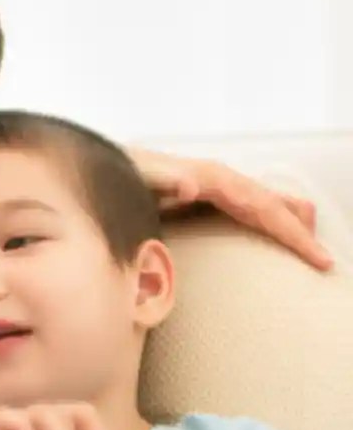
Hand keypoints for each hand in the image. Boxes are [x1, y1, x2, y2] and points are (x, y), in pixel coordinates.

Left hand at [129, 148, 332, 269]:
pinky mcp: (205, 193)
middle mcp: (220, 179)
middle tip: (325, 263)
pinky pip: (248, 207)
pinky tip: (274, 236)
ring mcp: (214, 185)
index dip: (295, 232)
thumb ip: (165, 178)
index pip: (267, 207)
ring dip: (291, 223)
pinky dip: (270, 221)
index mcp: (214, 178)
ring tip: (311, 249)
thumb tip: (192, 184)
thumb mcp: (140, 176)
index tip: (320, 258)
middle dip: (301, 231)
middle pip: (275, 204)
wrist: (103, 166)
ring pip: (266, 202)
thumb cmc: (121, 174)